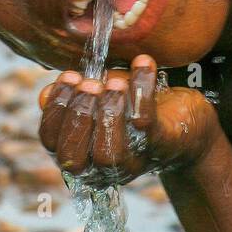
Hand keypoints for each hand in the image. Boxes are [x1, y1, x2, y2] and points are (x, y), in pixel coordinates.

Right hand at [38, 54, 218, 187]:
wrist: (188, 122)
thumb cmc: (135, 107)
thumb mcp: (100, 98)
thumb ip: (73, 97)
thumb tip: (43, 95)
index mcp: (82, 152)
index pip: (53, 144)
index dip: (54, 112)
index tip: (67, 77)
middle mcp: (103, 167)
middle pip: (75, 160)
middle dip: (77, 117)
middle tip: (90, 84)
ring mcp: (133, 162)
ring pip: (109, 154)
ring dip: (107, 113)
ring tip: (115, 81)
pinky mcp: (162, 147)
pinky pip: (146, 125)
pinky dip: (142, 90)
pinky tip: (143, 63)